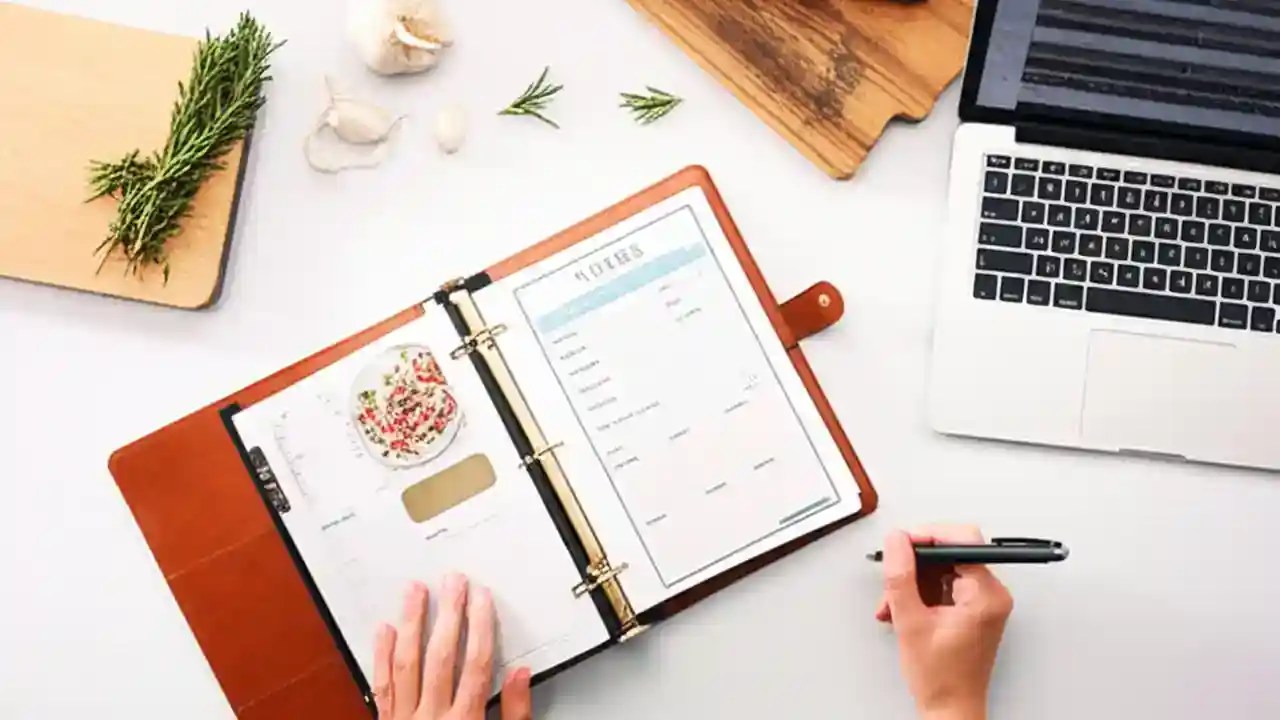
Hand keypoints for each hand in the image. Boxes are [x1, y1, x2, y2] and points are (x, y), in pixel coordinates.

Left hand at [373, 574, 531, 719]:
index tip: (481, 598)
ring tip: (415, 592)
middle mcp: (432, 717)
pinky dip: (382, 655)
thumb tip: (520, 674)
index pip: (476, 665)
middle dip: (449, 614)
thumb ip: (515, 713)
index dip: (480, 626)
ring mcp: (405, 718)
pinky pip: (382, 684)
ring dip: (412, 623)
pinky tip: (386, 628)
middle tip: (452, 582)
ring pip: (407, 663)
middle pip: (441, 657)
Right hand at [874, 526, 1012, 719]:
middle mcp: (991, 595)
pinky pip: (944, 585)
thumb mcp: (911, 622)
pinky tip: (903, 609)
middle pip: (950, 553)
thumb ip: (901, 577)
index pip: (962, 541)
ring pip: (942, 569)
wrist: (950, 708)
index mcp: (986, 595)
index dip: (928, 536)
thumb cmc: (942, 679)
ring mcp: (982, 602)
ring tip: (894, 602)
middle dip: (914, 565)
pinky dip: (920, 593)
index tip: (903, 542)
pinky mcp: (972, 610)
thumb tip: (897, 542)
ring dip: (913, 582)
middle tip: (894, 577)